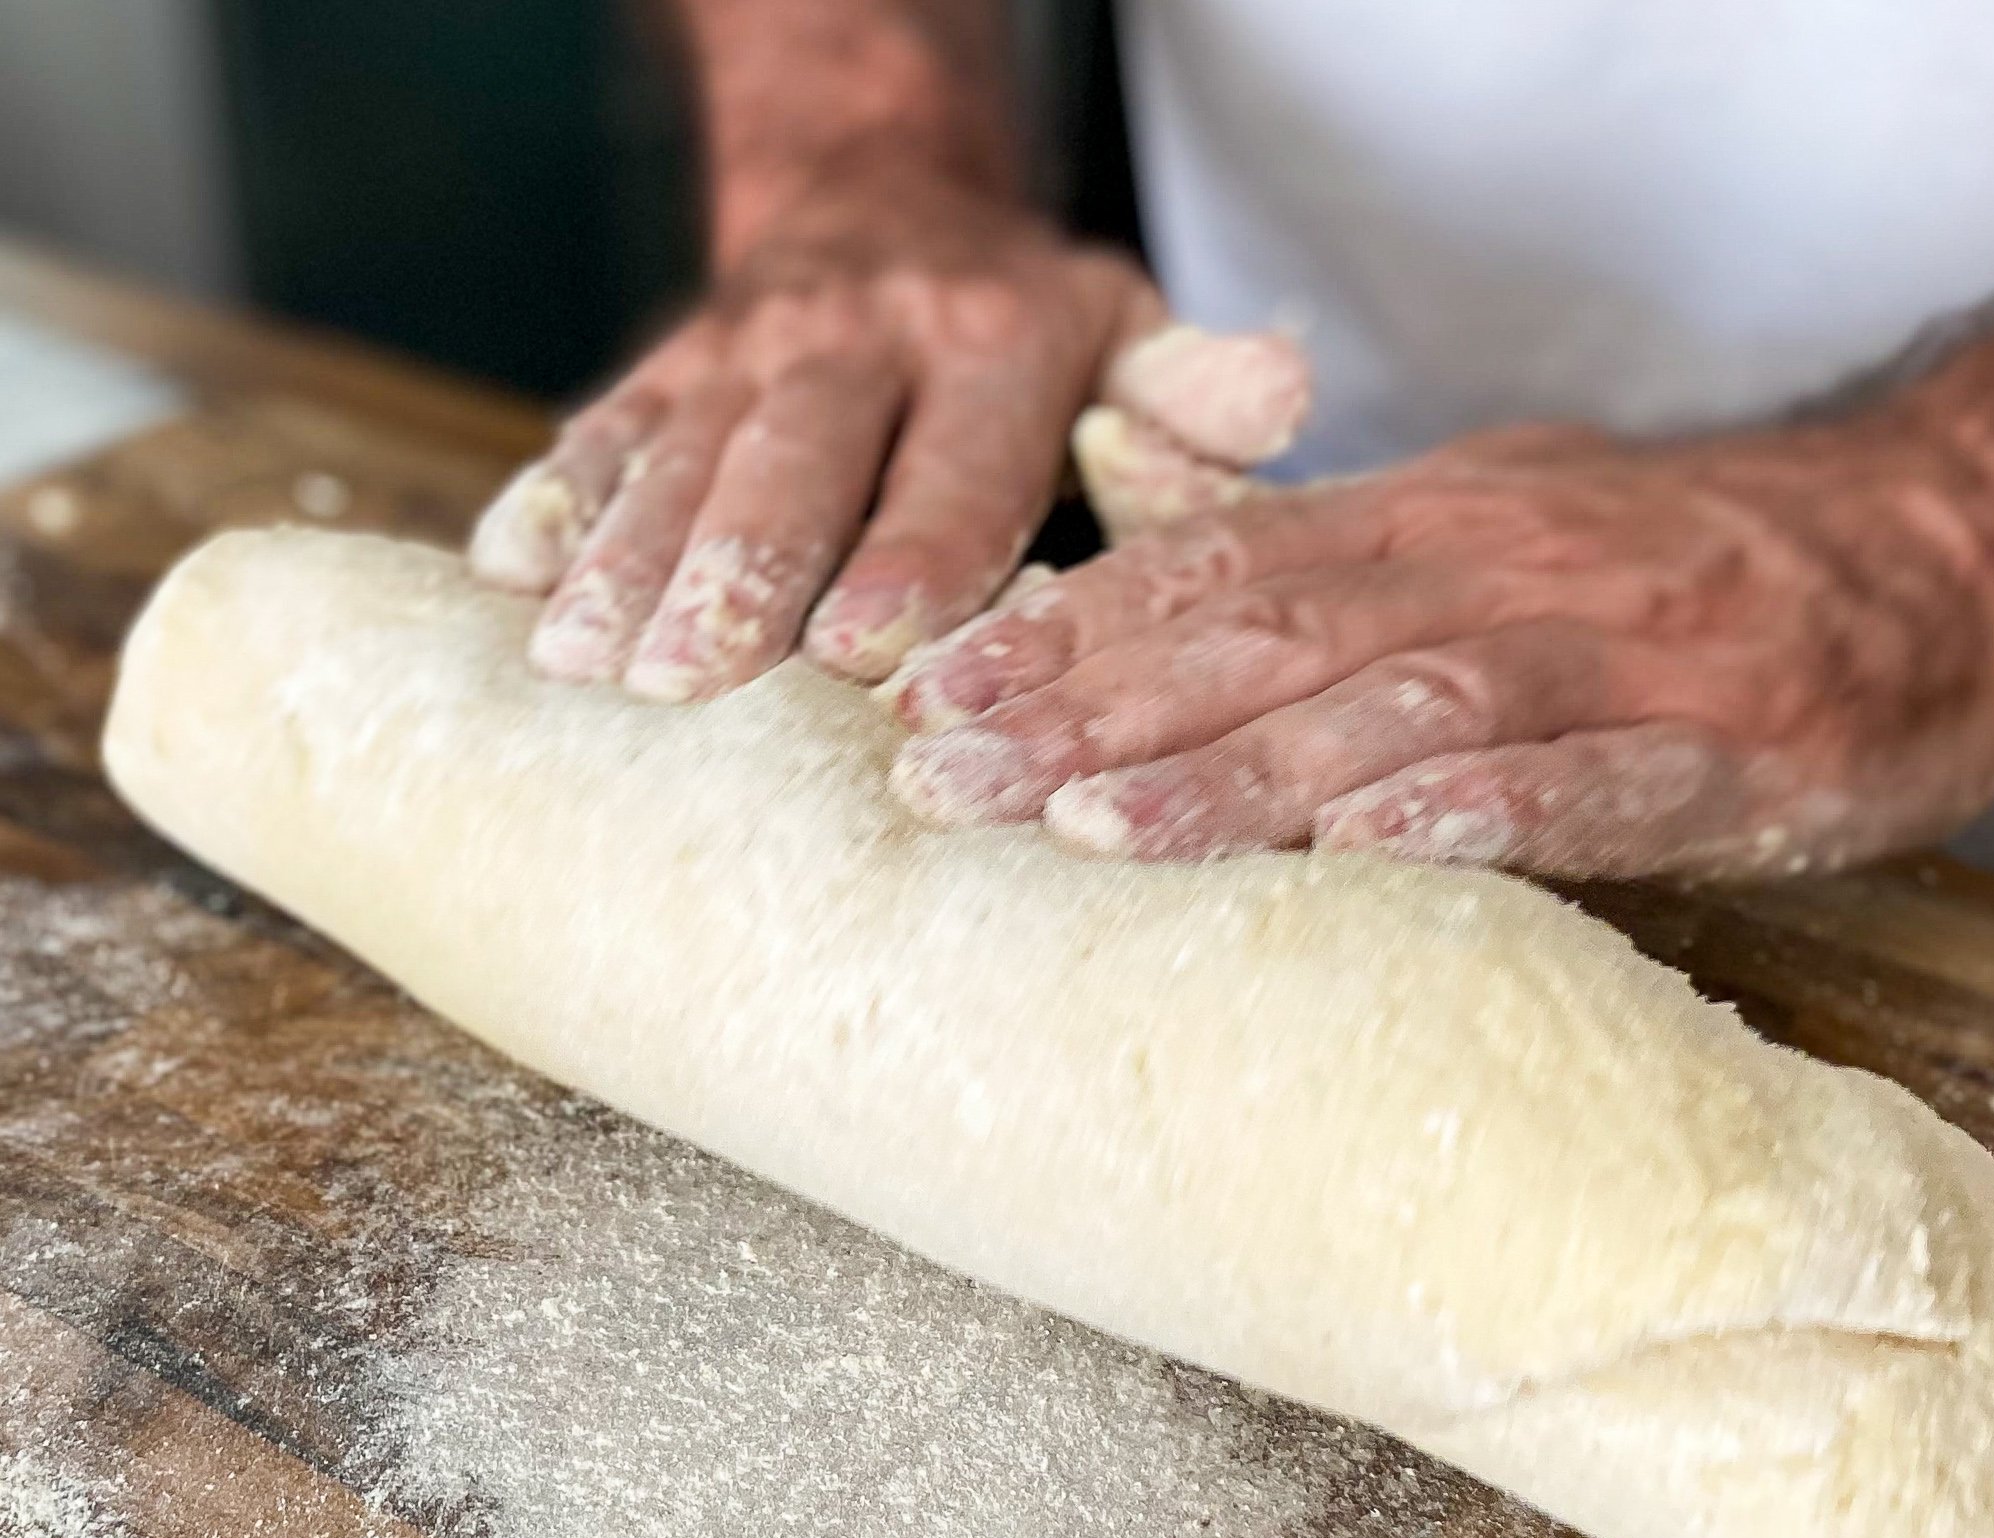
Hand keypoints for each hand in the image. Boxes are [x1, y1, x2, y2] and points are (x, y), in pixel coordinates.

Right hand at [469, 169, 1306, 698]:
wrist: (877, 189)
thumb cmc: (1024, 328)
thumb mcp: (1127, 334)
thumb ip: (1189, 397)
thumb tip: (1277, 402)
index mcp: (995, 346)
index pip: (956, 467)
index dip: (912, 558)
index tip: (868, 657)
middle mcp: (861, 337)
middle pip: (793, 464)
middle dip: (737, 572)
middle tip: (688, 681)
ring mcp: (745, 349)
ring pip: (678, 456)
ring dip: (624, 563)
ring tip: (579, 666)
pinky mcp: (663, 363)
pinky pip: (600, 425)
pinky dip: (551, 499)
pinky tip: (505, 579)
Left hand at [884, 411, 1993, 877]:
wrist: (1923, 559)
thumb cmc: (1653, 567)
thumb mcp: (1466, 514)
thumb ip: (1300, 521)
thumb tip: (1124, 487)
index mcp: (1426, 520)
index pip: (1213, 569)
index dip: (1065, 635)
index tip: (930, 698)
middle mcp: (1502, 571)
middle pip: (1272, 636)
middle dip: (1096, 711)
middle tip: (949, 782)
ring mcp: (1619, 662)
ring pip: (1404, 707)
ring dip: (1244, 770)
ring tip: (1099, 831)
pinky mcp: (1733, 754)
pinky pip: (1597, 786)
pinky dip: (1482, 814)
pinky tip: (1375, 847)